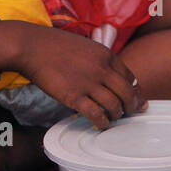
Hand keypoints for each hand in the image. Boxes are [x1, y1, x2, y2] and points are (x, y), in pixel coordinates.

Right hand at [18, 24, 146, 129]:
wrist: (32, 47)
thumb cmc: (55, 46)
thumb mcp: (86, 47)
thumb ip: (100, 60)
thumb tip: (110, 77)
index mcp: (106, 55)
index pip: (131, 77)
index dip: (136, 92)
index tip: (137, 101)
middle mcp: (102, 69)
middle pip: (127, 94)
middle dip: (131, 107)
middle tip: (129, 113)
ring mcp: (88, 83)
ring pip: (114, 106)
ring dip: (116, 115)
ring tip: (111, 118)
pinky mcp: (74, 96)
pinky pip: (96, 114)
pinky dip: (102, 122)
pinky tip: (100, 124)